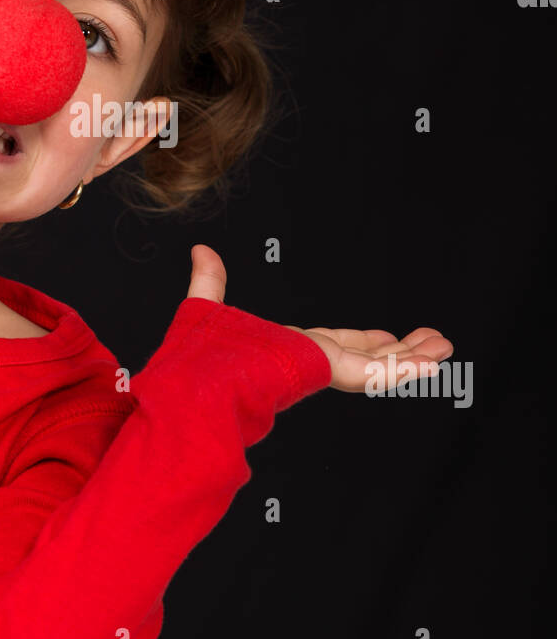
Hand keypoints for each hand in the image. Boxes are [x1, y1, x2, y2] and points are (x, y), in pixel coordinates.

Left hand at [186, 244, 453, 391]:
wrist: (194, 387)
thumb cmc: (195, 360)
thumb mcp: (206, 309)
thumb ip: (208, 281)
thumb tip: (199, 251)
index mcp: (286, 349)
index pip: (335, 346)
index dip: (364, 342)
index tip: (386, 336)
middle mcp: (307, 362)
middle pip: (367, 357)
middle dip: (402, 351)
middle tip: (434, 344)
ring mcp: (318, 370)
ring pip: (378, 367)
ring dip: (413, 358)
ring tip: (444, 349)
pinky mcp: (326, 373)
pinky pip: (373, 373)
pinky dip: (403, 368)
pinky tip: (430, 363)